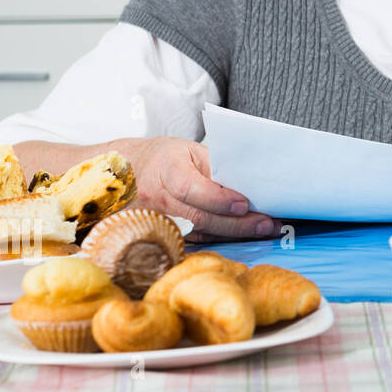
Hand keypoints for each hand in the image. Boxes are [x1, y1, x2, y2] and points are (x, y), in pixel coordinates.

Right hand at [120, 137, 277, 242]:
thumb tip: (246, 183)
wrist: (124, 174)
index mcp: (165, 170)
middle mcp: (156, 199)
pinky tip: (242, 237)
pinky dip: (220, 239)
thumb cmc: (162, 158)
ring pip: (199, 233)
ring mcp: (155, 221)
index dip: (218, 199)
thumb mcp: (188, 150)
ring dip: (234, 234)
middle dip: (237, 224)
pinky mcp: (160, 235)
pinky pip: (194, 240)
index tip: (244, 204)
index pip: (190, 188)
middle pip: (198, 217)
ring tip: (263, 231)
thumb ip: (215, 165)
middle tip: (267, 224)